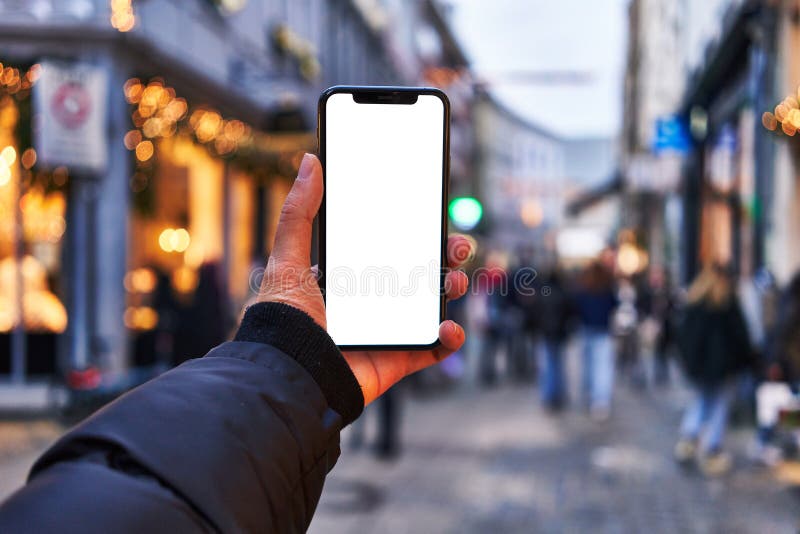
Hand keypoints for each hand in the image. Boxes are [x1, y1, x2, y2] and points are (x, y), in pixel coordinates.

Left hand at [256, 153, 472, 404]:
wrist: (288, 374)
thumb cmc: (281, 319)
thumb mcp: (286, 258)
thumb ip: (298, 212)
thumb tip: (309, 160)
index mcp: (348, 278)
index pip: (389, 249)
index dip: (415, 234)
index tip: (435, 216)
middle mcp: (370, 303)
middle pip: (418, 274)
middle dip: (444, 258)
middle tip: (458, 246)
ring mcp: (386, 333)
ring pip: (431, 307)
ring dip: (452, 290)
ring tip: (457, 282)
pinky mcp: (395, 361)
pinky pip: (432, 350)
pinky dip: (449, 340)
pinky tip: (451, 327)